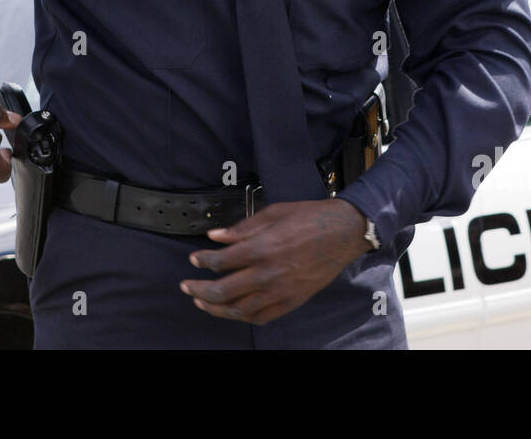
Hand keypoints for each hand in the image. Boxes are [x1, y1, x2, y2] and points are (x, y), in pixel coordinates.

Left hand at [179, 198, 371, 324]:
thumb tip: (215, 236)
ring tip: (202, 302)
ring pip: (240, 309)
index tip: (194, 259)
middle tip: (187, 286)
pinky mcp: (292, 301)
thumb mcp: (273, 213)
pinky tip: (232, 311)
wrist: (343, 232)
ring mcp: (281, 290)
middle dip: (200, 290)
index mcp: (263, 247)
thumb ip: (242, 228)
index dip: (203, 261)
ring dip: (216, 308)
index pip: (222, 261)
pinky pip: (262, 316)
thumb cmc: (310, 218)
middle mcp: (269, 273)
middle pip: (224, 290)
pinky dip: (242, 316)